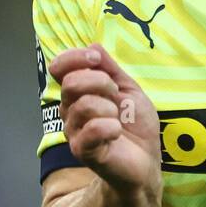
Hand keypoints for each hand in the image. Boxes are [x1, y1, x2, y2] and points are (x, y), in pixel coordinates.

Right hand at [49, 43, 161, 194]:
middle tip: (116, 96)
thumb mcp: (128, 89)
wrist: (145, 160)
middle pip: (71, 83)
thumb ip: (110, 68)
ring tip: (118, 119)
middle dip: (101, 82)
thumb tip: (93, 46)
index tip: (97, 59)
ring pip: (84, 105)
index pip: (59, 67)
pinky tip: (117, 133)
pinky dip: (111, 127)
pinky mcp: (83, 151)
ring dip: (110, 108)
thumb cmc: (135, 125)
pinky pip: (91, 130)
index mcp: (78, 93)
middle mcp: (70, 110)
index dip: (75, 57)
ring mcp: (74, 131)